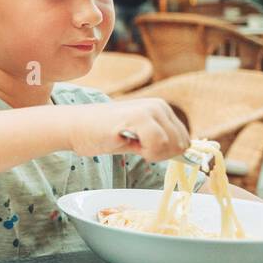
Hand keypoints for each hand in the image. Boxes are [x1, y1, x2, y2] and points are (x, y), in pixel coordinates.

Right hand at [66, 98, 190, 161]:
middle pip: (182, 144)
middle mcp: (159, 105)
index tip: (143, 149)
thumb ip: (161, 143)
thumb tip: (188, 156)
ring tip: (128, 142)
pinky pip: (158, 143)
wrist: (74, 126)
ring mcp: (150, 109)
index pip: (184, 140)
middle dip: (160, 154)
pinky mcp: (138, 116)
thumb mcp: (139, 139)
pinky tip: (126, 142)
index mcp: (161, 109)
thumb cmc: (102, 135)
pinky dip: (145, 151)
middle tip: (135, 147)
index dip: (166, 153)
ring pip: (171, 145)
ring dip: (151, 153)